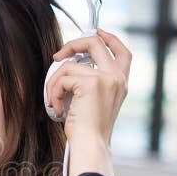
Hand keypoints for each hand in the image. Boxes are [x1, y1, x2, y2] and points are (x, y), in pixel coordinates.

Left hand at [44, 28, 130, 145]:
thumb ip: (90, 82)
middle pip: (95, 42)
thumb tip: (69, 64)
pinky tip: (58, 108)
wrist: (90, 144)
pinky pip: (62, 78)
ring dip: (54, 83)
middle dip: (72, 44)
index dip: (110, 38)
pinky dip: (54, 92)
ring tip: (55, 102)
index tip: (97, 31)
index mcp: (120, 83)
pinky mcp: (90, 83)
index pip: (122, 51)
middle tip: (57, 57)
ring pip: (69, 65)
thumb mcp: (93, 102)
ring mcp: (105, 78)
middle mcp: (117, 78)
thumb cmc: (87, 130)